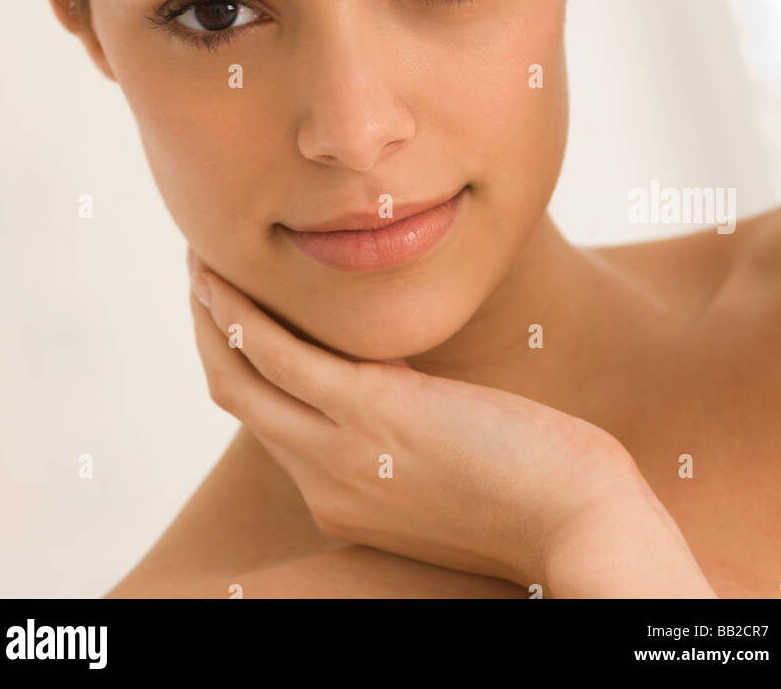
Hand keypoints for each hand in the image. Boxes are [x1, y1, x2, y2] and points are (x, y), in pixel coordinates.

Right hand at [186, 250, 713, 593]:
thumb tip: (410, 388)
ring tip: (202, 259)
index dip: (241, 362)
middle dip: (208, 330)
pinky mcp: (370, 412)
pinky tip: (230, 272)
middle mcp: (325, 482)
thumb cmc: (538, 490)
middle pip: (236, 397)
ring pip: (239, 373)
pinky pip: (277, 354)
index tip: (237, 312)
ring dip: (212, 311)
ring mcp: (341, 452)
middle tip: (201, 274)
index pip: (269, 422)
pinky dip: (242, 310)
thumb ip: (409, 438)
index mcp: (342, 499)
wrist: (579, 523)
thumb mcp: (450, 469)